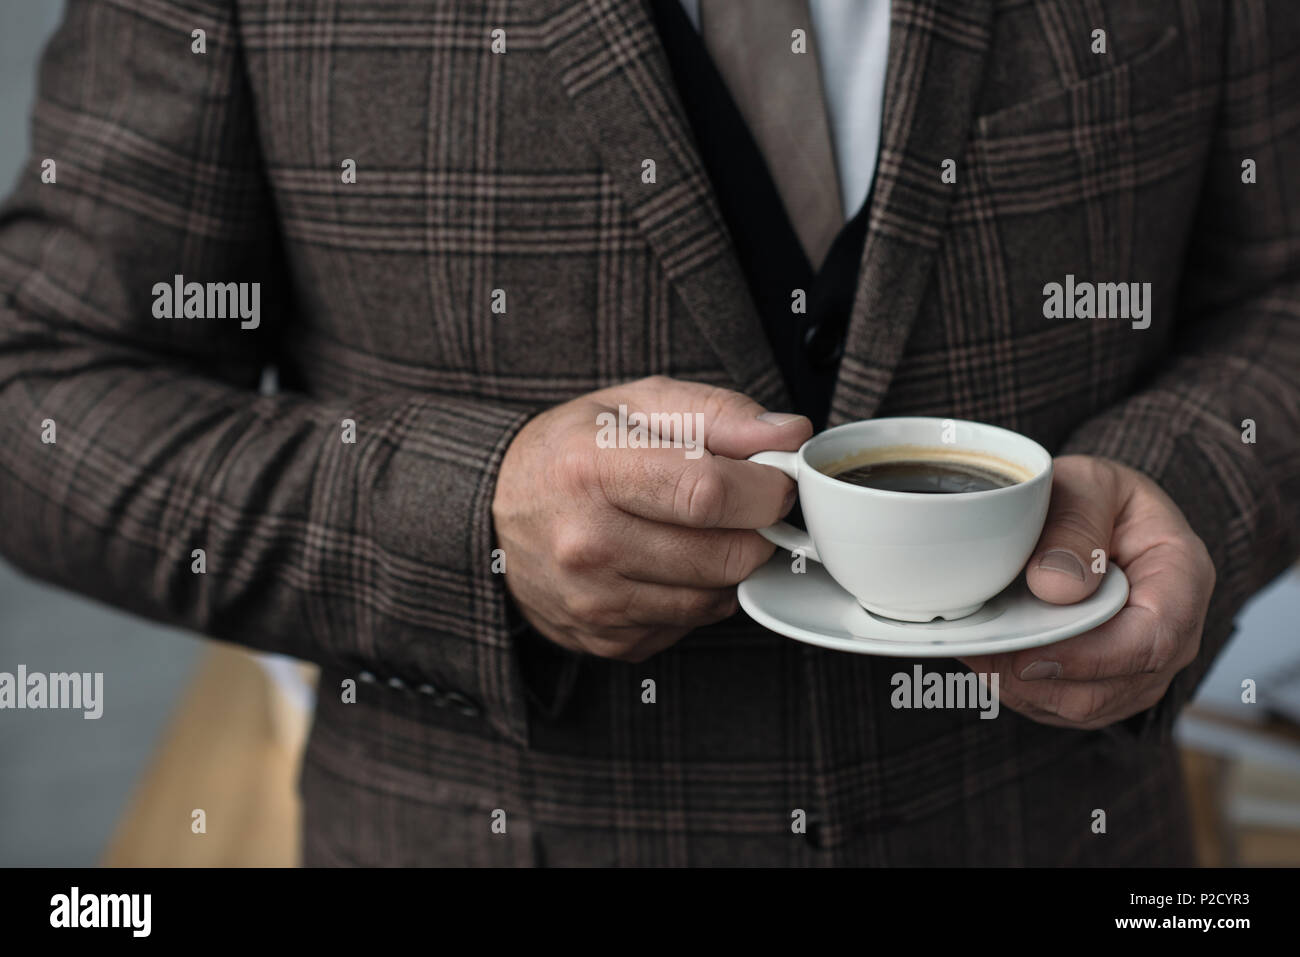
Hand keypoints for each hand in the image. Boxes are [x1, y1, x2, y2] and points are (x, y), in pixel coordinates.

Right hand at [492, 376, 811, 661]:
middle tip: (743, 505)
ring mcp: (595, 602)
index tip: (776, 479)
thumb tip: (790, 435)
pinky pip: (690, 625)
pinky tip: (669, 562)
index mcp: (592, 470)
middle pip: (726, 555)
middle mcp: (587, 544)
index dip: (766, 488)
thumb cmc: (572, 450)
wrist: (493, 512)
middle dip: (756, 529)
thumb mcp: (635, 405)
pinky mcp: (606, 640)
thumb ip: (718, 413)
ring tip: (698, 530)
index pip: (709, 494)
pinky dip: (697, 595)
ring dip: (728, 565)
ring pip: (716, 597)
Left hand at [959, 455, 1215, 729]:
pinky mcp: (1101, 686)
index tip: (1026, 654)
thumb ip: (1075, 524)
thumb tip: (1054, 586)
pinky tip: (984, 652)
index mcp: (1182, 578)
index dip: (1087, 658)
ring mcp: (1137, 669)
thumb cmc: (1096, 496)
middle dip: (1034, 676)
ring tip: (974, 644)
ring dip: (1016, 684)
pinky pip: (1056, 705)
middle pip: (1107, 688)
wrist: (1094, 515)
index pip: (1152, 641)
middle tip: (977, 647)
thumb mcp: (1088, 483)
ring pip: (1075, 706)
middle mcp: (1171, 636)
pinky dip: (1013, 686)